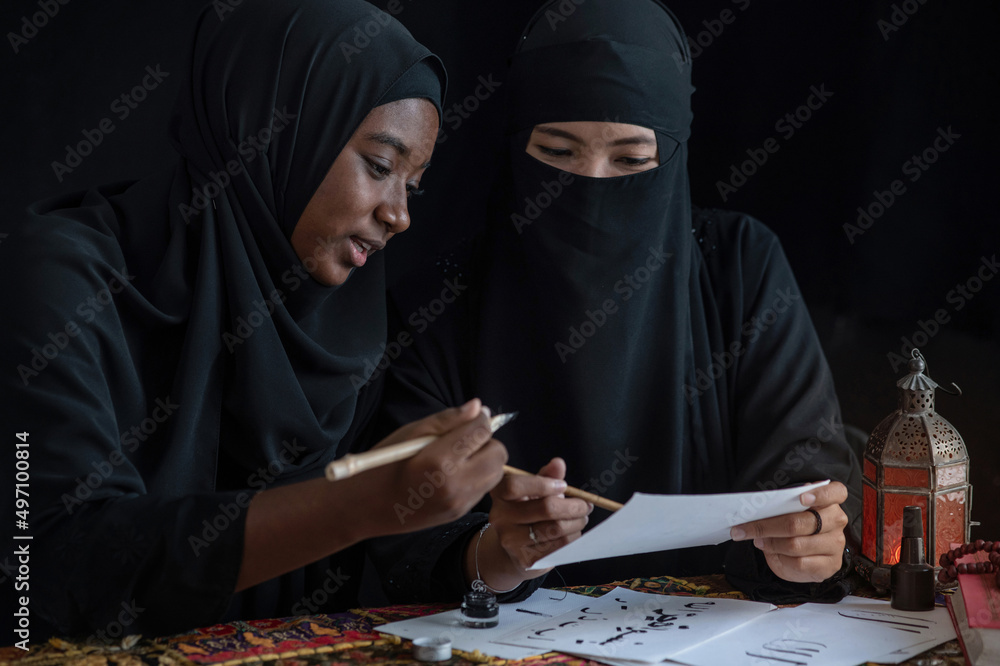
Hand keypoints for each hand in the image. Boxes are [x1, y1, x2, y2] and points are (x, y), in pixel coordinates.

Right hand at [370, 398, 507, 534]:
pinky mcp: (460, 513)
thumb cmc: (383, 464)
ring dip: (485, 460)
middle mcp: (455, 485)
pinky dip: (477, 476)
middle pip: (498, 454)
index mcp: (439, 461)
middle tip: (464, 440)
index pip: (481, 432)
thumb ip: (448, 420)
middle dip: (486, 442)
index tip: (470, 418)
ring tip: (458, 457)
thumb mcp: (411, 433)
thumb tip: (479, 407)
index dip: (479, 420)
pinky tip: (453, 474)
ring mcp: (459, 503)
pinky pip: (483, 488)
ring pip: (496, 473)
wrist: (366, 507)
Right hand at [466, 458, 591, 590]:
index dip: (542, 484)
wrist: (515, 549)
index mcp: (500, 494)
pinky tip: (573, 532)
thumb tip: (558, 463)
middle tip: (585, 505)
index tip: (563, 486)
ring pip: (555, 528)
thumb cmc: (527, 512)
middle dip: (572, 506)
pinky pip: (558, 546)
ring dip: (576, 522)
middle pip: (544, 508)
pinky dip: (573, 537)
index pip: (515, 486)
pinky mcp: (525, 559)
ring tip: (582, 518)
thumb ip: (547, 476)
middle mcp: (500, 517)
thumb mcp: (534, 490)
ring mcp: (510, 540)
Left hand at [730, 481, 848, 582]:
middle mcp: (836, 521)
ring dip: (771, 543)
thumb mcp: (787, 512)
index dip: (820, 494)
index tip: (801, 498)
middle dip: (767, 526)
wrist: (800, 557)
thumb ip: (781, 506)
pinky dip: (781, 558)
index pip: (836, 492)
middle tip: (745, 528)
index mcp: (830, 501)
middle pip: (800, 522)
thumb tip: (756, 509)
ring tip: (758, 541)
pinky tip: (774, 553)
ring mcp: (835, 544)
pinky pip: (800, 562)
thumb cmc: (793, 527)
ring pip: (796, 544)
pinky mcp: (830, 565)